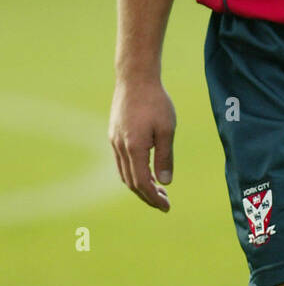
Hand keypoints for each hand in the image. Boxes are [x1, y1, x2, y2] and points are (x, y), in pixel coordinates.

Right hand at [109, 79, 176, 209]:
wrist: (135, 79)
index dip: (154, 198)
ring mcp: (114, 141)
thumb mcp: (167, 130)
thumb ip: (165, 157)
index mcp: (134, 148)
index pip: (142, 183)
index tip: (166, 207)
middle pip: (131, 182)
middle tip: (165, 203)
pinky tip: (146, 172)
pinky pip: (121, 162)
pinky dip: (133, 173)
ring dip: (140, 185)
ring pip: (124, 173)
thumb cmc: (155, 102)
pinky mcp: (114, 135)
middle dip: (148, 196)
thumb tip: (165, 183)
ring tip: (158, 190)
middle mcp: (120, 147)